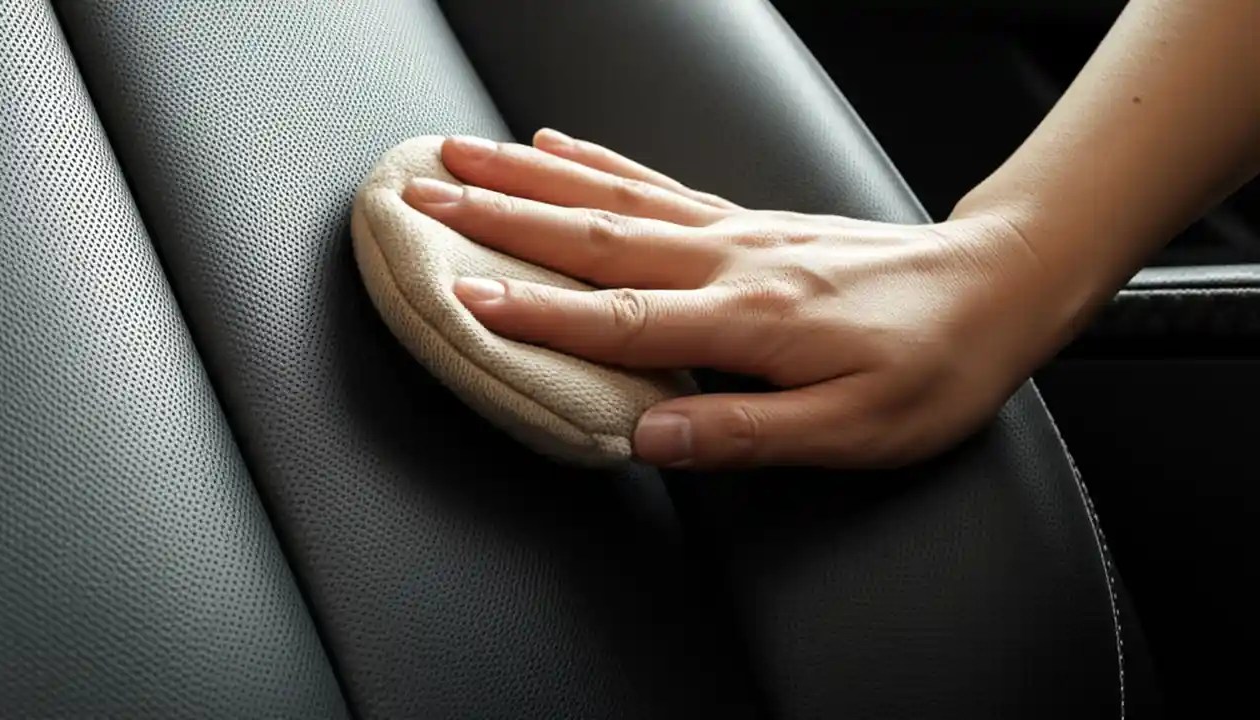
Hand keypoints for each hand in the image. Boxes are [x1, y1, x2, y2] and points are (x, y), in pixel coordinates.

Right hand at [402, 130, 1070, 469]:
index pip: (619, 316)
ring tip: (461, 156)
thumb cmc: (933, 364)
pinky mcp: (747, 219)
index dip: (536, 313)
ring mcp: (735, 231)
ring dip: (529, 177)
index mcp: (748, 319)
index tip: (463, 296)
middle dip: (499, 217)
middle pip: (593, 235)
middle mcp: (729, 260)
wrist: (995, 286)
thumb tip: (650, 436)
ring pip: (613, 197)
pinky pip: (657, 182)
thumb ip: (746, 433)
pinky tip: (559, 146)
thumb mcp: (855, 429)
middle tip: (423, 196)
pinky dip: (599, 161)